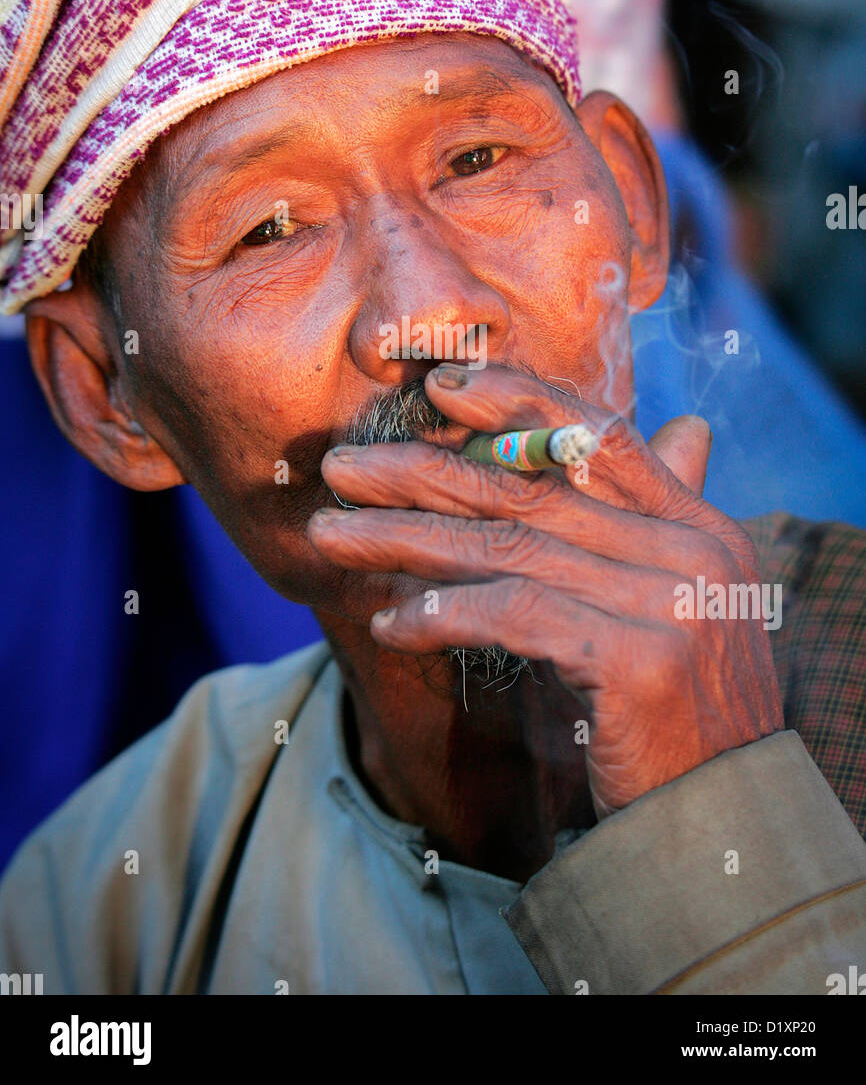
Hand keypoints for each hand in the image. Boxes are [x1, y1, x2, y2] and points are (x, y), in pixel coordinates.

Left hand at [308, 363, 783, 817]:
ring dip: (404, 539)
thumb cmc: (677, 710)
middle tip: (341, 468)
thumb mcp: (674, 601)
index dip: (516, 401)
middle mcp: (691, 550)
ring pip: (507, 548)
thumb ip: (653, 520)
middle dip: (422, 473)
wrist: (721, 820)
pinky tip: (389, 624)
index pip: (598, 436)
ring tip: (333, 536)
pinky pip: (514, 615)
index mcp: (698, 524)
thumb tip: (688, 426)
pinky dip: (443, 615)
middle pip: (530, 489)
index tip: (439, 386)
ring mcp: (670, 602)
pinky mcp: (638, 660)